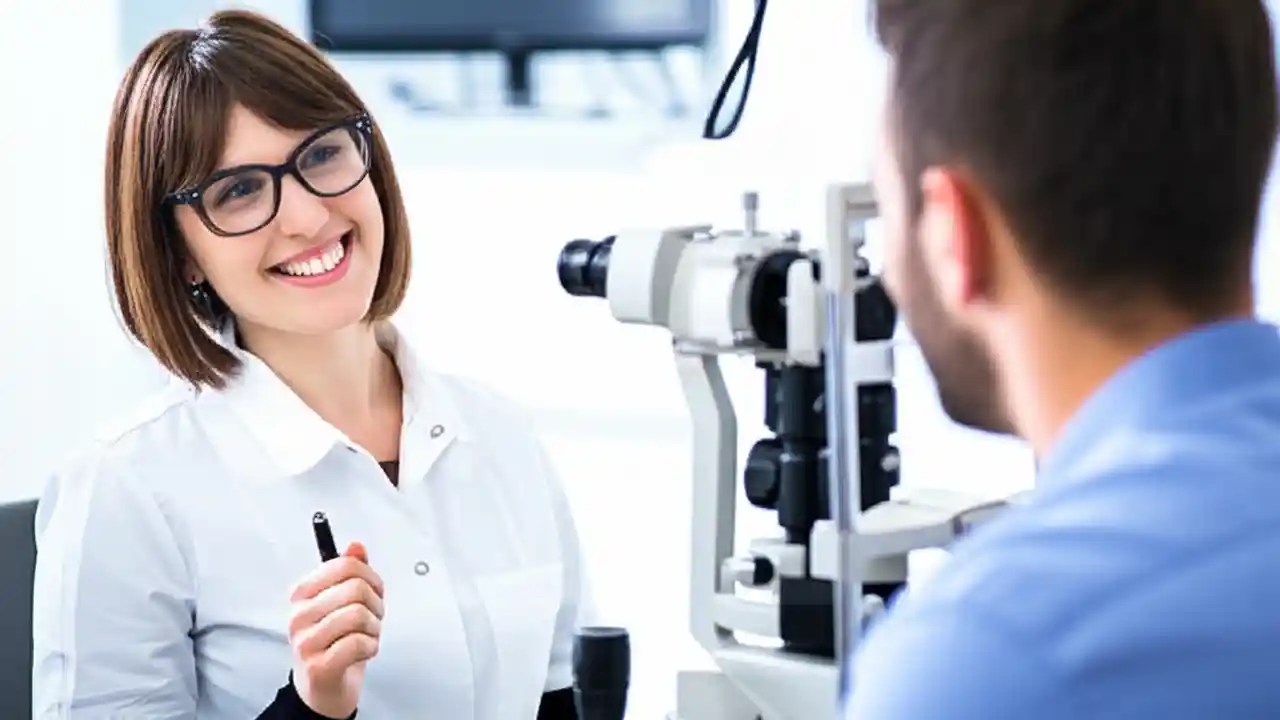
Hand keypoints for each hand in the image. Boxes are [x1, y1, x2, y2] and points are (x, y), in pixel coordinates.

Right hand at [288, 541, 384, 718]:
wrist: (323, 689)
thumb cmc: (334, 641)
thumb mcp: (343, 601)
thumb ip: (350, 571)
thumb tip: (355, 546)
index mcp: (301, 594)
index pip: (345, 565)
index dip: (371, 577)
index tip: (373, 590)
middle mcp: (298, 616)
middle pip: (356, 589)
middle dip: (376, 604)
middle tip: (372, 618)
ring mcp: (305, 642)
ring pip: (358, 615)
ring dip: (374, 628)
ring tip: (367, 635)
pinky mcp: (318, 666)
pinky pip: (358, 643)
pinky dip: (371, 646)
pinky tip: (363, 651)